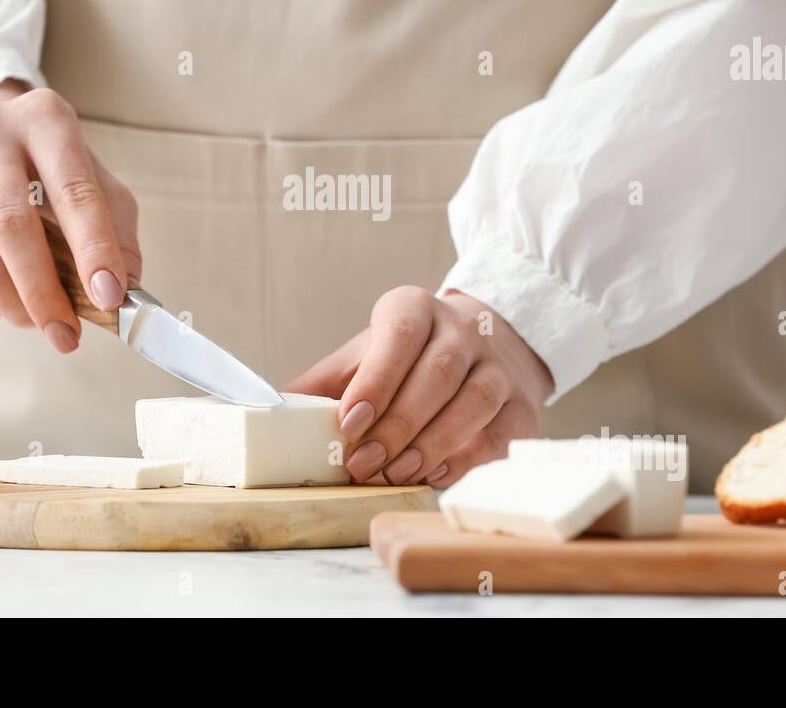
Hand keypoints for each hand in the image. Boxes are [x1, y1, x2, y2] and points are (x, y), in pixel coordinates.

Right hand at [0, 80, 140, 352]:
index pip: (75, 191)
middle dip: (45, 292)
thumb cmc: (43, 167)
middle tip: (66, 334)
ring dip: (13, 305)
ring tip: (38, 321)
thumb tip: (123, 291)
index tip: (108, 297)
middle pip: (13, 226)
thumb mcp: (93, 179)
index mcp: (45, 119)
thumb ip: (117, 231)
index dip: (94, 249)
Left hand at [287, 286, 552, 487]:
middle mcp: (463, 331)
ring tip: (396, 473)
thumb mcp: (362, 358)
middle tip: (364, 462)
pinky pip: (498, 434)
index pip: (399, 335)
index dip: (375, 379)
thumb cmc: (407, 361)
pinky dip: (466, 459)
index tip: (348, 422)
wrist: (481, 352)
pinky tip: (433, 475)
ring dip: (432, 443)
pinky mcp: (522, 406)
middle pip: (438, 373)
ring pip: (474, 402)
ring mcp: (498, 367)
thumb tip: (263, 414)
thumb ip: (320, 386)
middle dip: (398, 423)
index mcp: (415, 309)